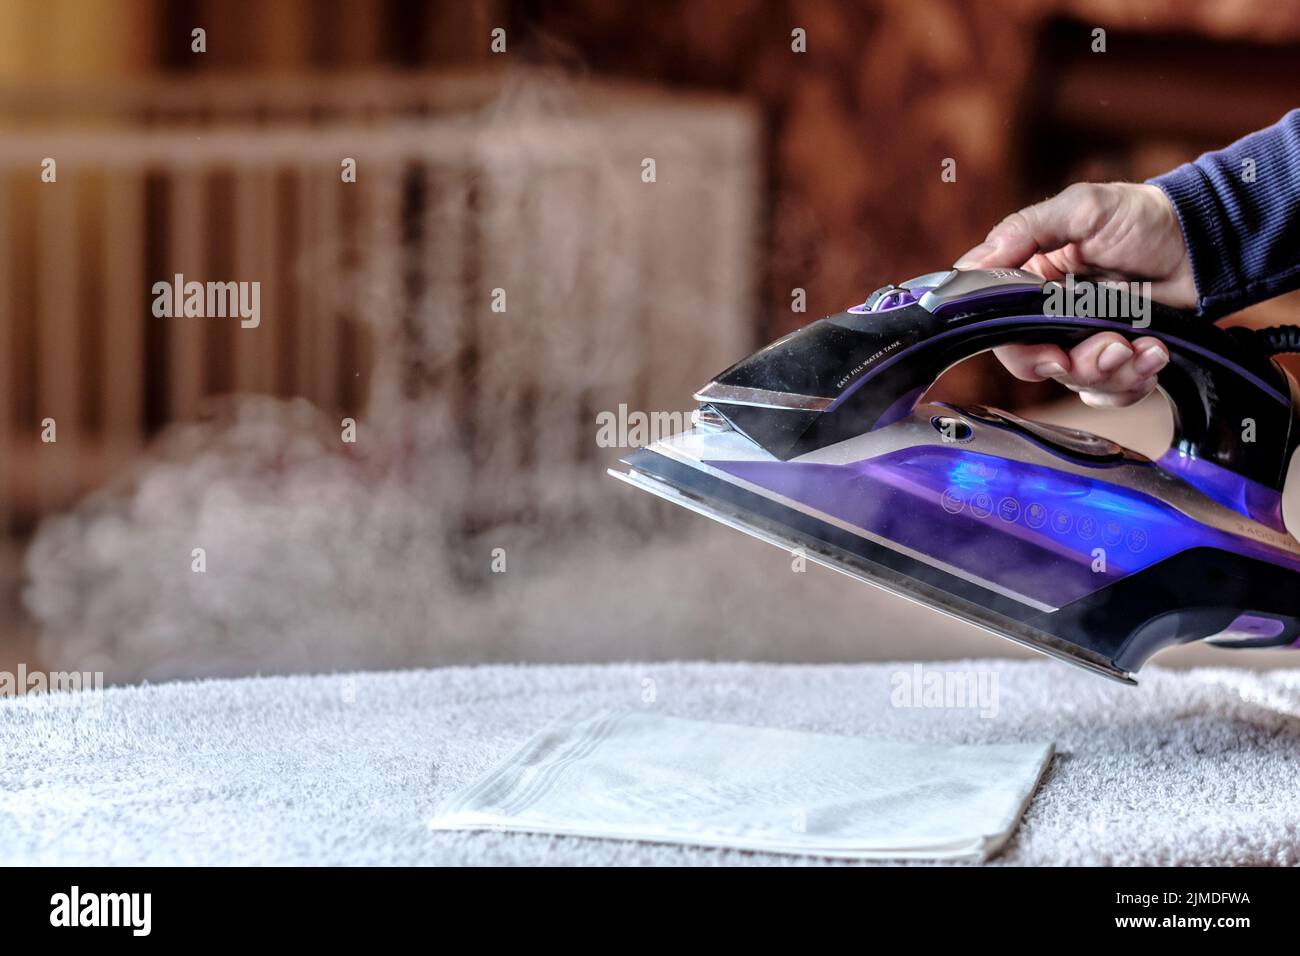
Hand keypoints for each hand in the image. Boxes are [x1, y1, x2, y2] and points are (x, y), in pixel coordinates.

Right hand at [954, 182, 1196, 407]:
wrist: (1206, 241)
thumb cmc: (1143, 216)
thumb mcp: (1082, 208)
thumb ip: (1026, 230)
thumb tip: (972, 263)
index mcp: (1030, 281)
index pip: (999, 326)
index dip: (1018, 348)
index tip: (1050, 353)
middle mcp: (1049, 316)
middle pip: (1036, 363)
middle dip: (1074, 364)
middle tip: (1110, 347)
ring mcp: (1083, 339)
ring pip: (1076, 383)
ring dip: (1113, 373)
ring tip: (1145, 346)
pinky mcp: (1117, 357)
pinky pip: (1110, 392)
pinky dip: (1134, 381)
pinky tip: (1155, 353)